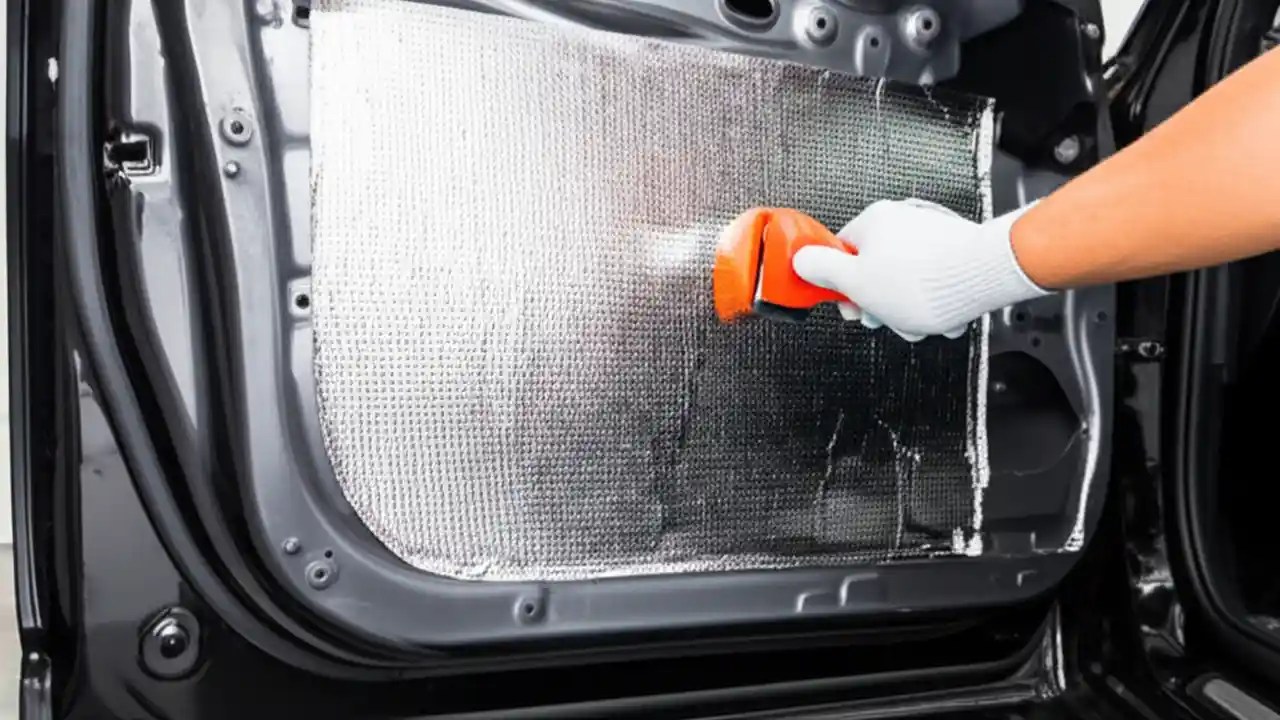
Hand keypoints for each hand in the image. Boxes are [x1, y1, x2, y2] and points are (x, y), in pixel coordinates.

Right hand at [792, 199, 1048, 340]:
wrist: (983, 278)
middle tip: (882, 317)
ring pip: (906, 281)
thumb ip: (823, 271)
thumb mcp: (856, 283)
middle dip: (879, 302)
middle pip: (875, 269)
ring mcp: (931, 235)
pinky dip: (933, 302)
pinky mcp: (955, 251)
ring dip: (907, 309)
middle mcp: (902, 222)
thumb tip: (801, 260)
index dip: (841, 284)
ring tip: (918, 323)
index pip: (841, 251)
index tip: (847, 304)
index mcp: (873, 222)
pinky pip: (932, 281)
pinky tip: (940, 316)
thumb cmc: (923, 282)